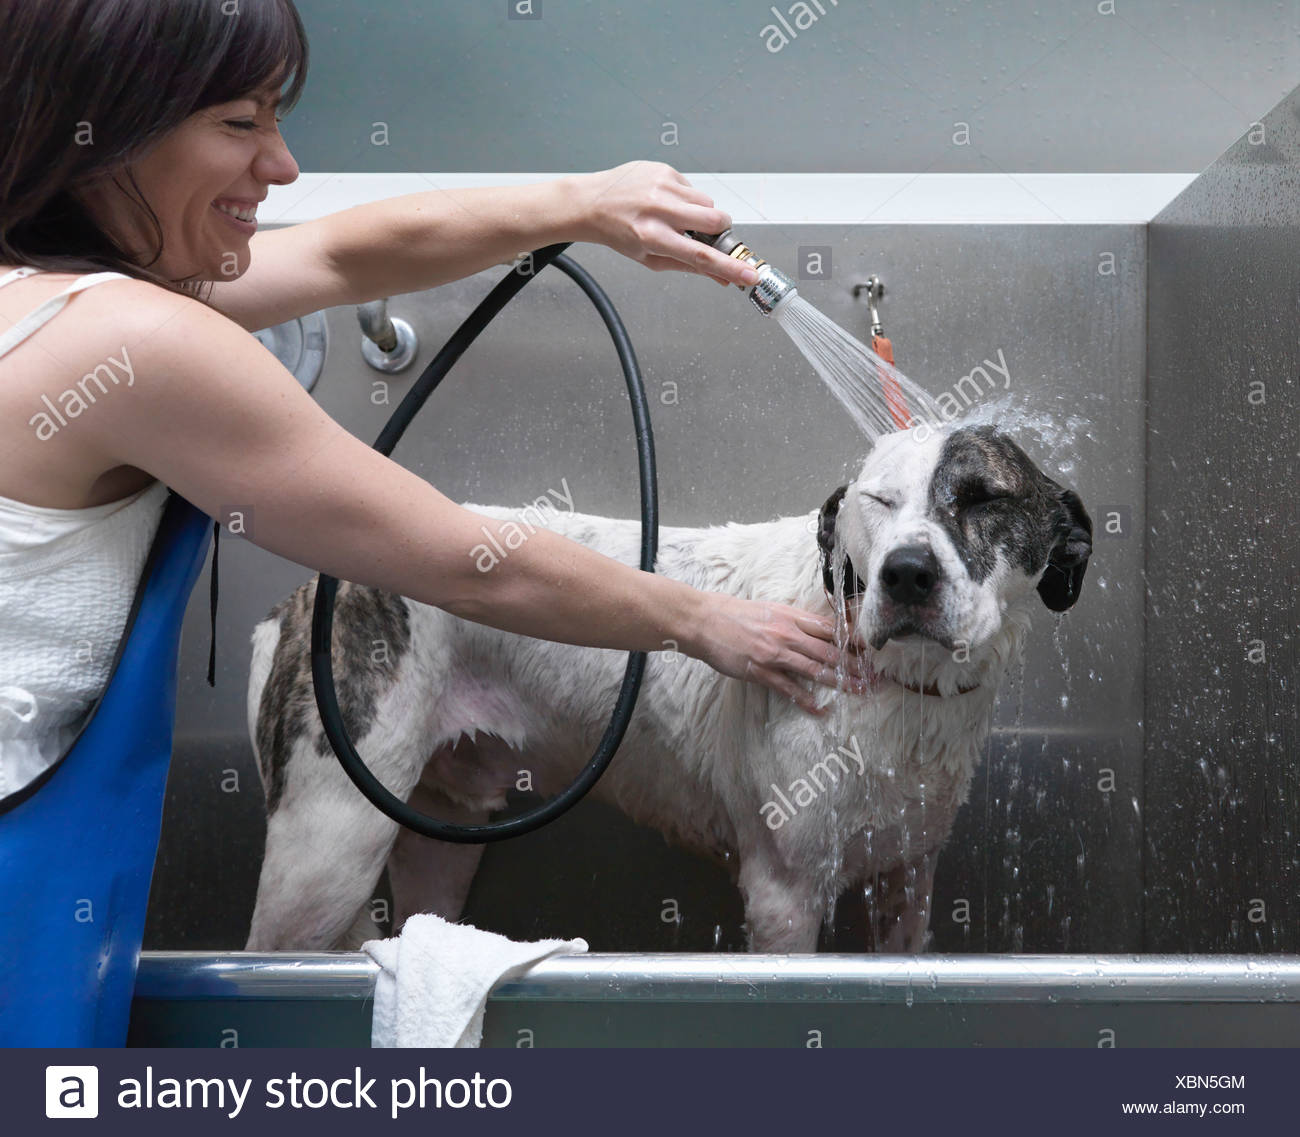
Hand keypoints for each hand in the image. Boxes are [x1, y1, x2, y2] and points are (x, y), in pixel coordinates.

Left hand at [571, 161, 760, 288]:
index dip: (730, 267)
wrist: (591, 203)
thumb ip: (688, 267)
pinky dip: (685, 198)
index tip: (750, 275)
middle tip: (709, 234)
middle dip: (720, 229)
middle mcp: (658, 209)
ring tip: (676, 216)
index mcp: (653, 237)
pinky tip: (665, 201)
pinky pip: (692, 188)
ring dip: (700, 213)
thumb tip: (722, 278)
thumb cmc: (618, 233)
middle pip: (715, 220)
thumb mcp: (650, 259)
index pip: (701, 256)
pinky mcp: (664, 170)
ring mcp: (662, 186)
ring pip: (707, 202)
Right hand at [685, 591, 875, 715]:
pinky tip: (820, 709)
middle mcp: (788, 633)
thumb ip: (793, 621)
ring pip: (815, 668)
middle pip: (830, 650)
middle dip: (856, 665)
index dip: (854, 639)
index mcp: (791, 616)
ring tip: (860, 692)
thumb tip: (816, 630)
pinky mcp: (760, 670)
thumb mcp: (770, 609)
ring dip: (840, 682)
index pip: (831, 627)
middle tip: (876, 677)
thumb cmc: (735, 614)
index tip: (872, 650)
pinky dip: (805, 699)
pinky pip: (788, 687)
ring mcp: (774, 653)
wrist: (704, 620)